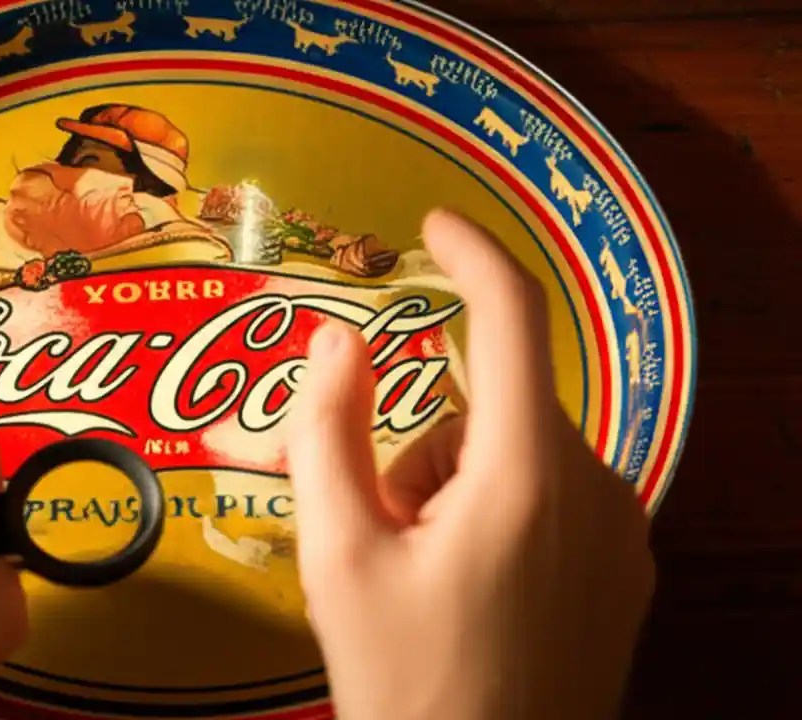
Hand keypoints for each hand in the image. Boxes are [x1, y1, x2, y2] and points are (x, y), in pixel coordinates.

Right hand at [286, 208, 654, 719]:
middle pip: (490, 409)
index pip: (511, 318)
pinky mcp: (625, 570)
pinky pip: (549, 499)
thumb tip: (336, 339)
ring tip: (415, 576)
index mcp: (526, 474)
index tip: (430, 223)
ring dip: (452, 488)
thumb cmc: (407, 680)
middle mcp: (595, 487)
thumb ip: (328, 432)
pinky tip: (464, 591)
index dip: (469, 254)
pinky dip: (495, 515)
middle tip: (374, 529)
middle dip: (419, 446)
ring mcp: (621, 533)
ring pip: (514, 457)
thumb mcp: (339, 556)